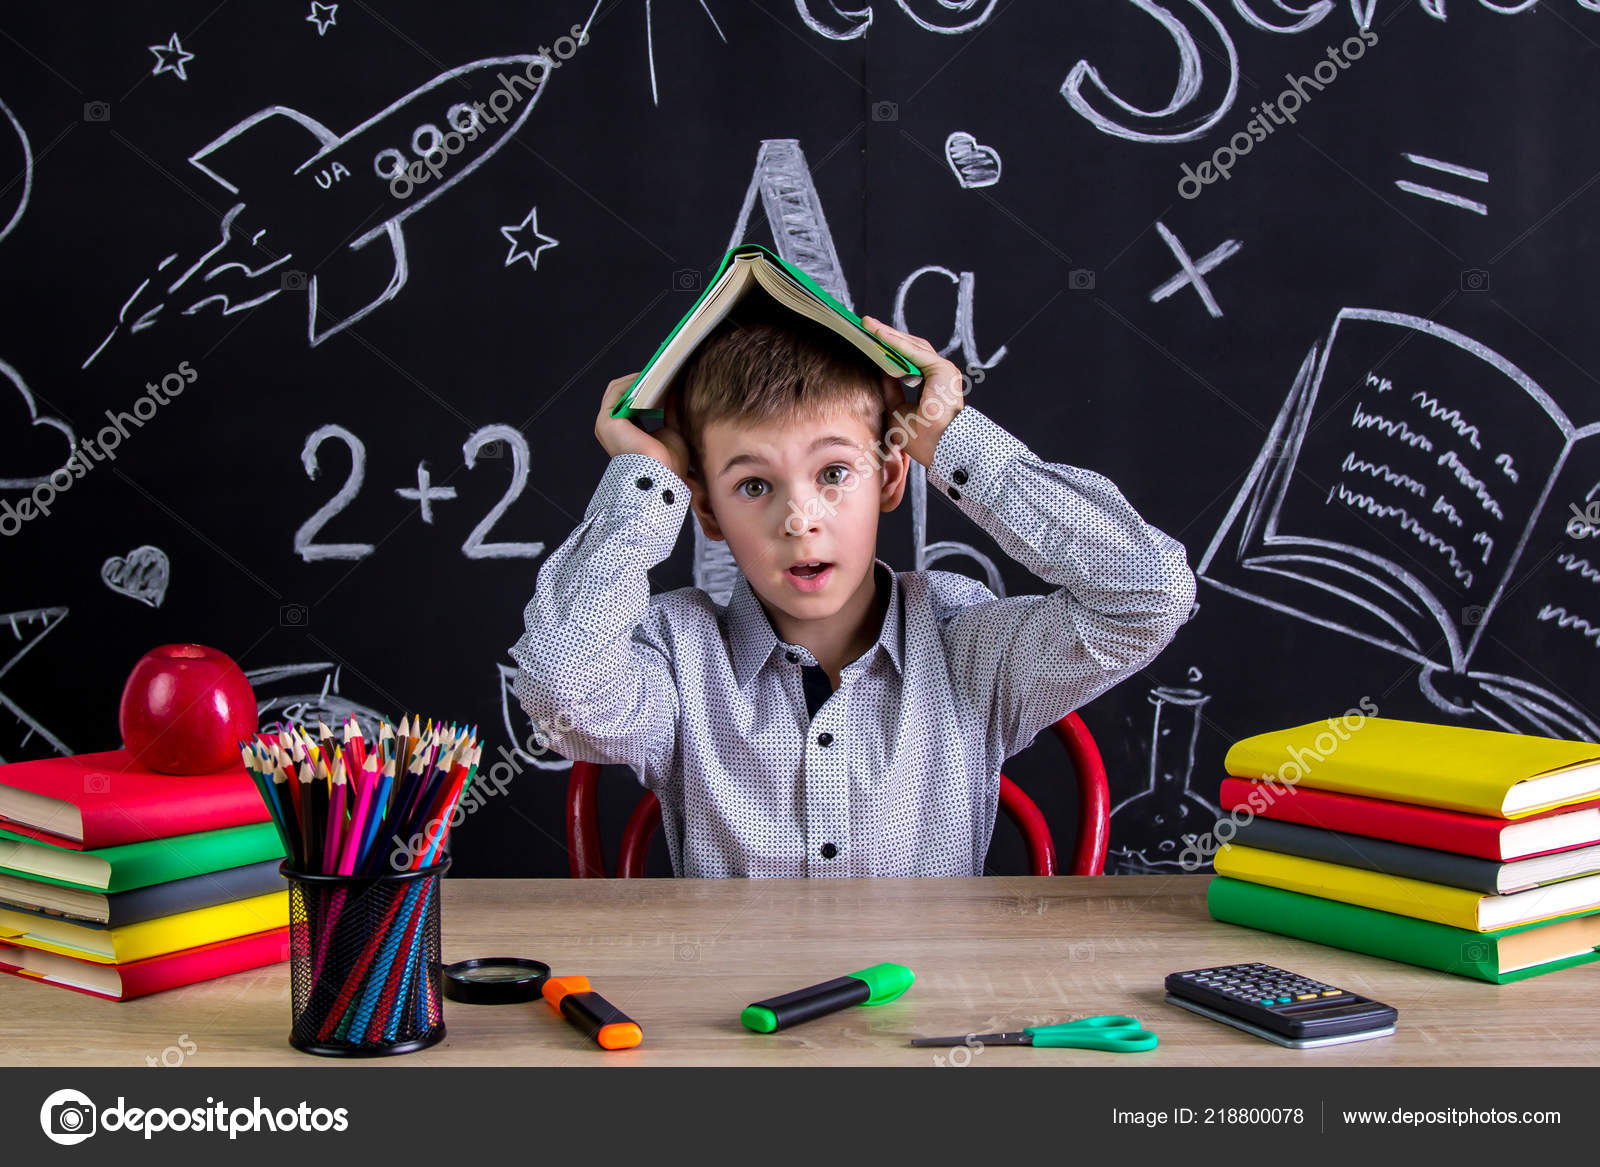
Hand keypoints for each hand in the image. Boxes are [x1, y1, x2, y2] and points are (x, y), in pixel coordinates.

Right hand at [595, 372, 692, 483]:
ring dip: (637, 378)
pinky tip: (649, 377)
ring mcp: (606, 424)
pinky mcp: (606, 420)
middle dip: (641, 381)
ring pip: (618, 390)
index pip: (631, 404)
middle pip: (622, 395)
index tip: (663, 379)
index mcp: (625, 433)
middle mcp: (612, 429)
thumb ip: (669, 410)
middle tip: (661, 370)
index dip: (646, 389)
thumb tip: (675, 389)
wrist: (663, 476)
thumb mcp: (672, 429)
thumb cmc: (668, 462)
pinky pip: (617, 392)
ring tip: (656, 370)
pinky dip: (632, 381)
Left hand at [860, 317, 966, 468]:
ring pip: (912, 346)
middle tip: (866, 325)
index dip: (890, 349)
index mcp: (933, 384)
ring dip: (889, 335)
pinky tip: (879, 335)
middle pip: (910, 348)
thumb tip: (880, 369)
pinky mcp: (942, 368)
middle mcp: (940, 374)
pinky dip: (896, 342)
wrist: (938, 447)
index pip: (910, 359)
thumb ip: (891, 389)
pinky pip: (914, 351)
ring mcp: (943, 370)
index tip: (871, 339)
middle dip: (887, 336)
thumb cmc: (921, 437)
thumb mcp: (897, 409)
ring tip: (869, 325)